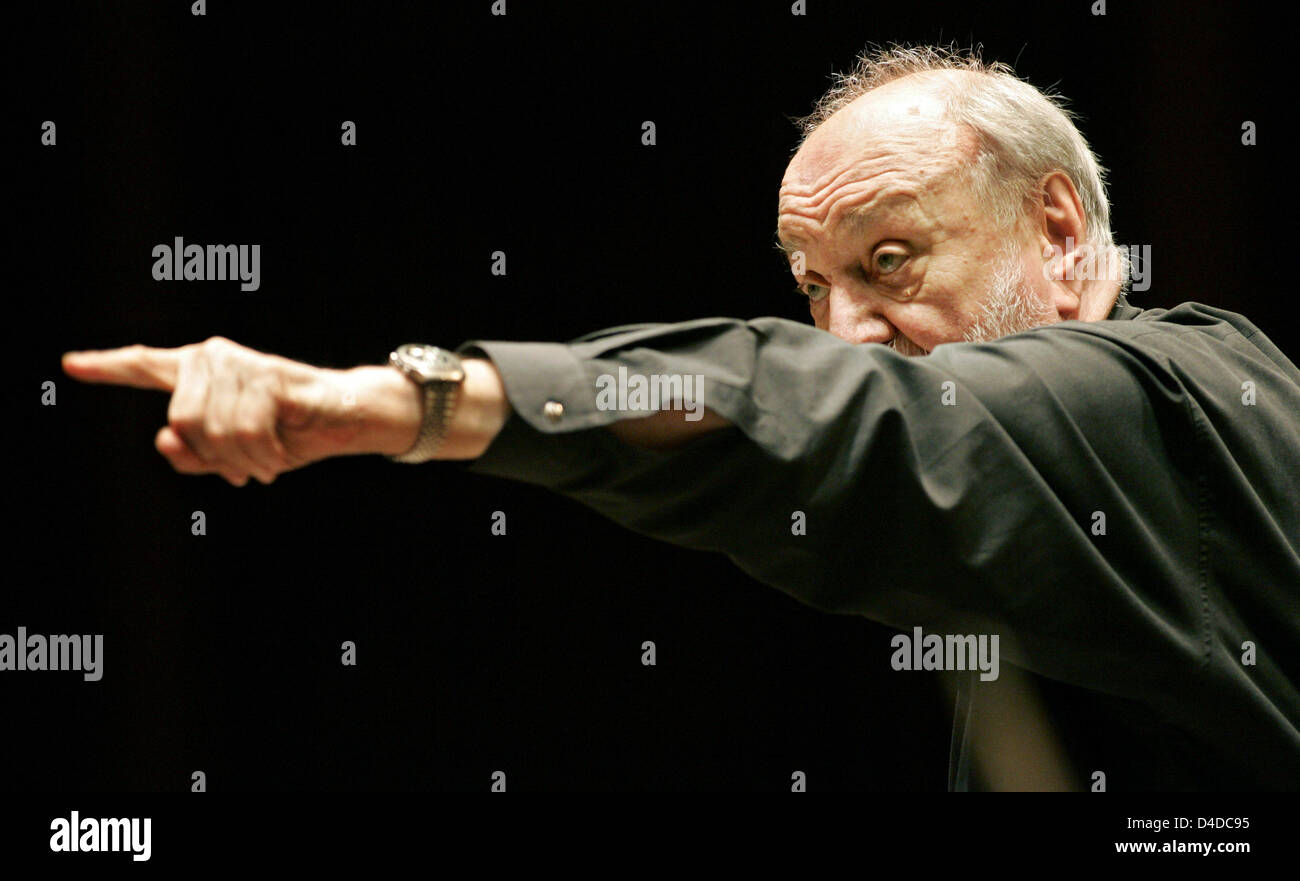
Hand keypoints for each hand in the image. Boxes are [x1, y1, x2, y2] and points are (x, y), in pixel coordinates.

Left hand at [61, 336, 392, 485]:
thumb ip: (193, 455)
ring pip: (211, 429)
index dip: (106, 367)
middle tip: (246, 468)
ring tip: (267, 461)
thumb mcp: (236, 456)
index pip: (147, 366)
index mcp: (201, 375)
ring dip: (243, 459)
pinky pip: (246, 429)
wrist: (349, 419)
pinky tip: (279, 454)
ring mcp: (240, 363)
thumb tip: (165, 441)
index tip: (70, 365)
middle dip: (215, 457)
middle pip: (180, 420)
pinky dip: (263, 454)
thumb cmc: (292, 433)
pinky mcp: (267, 376)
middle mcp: (213, 358)